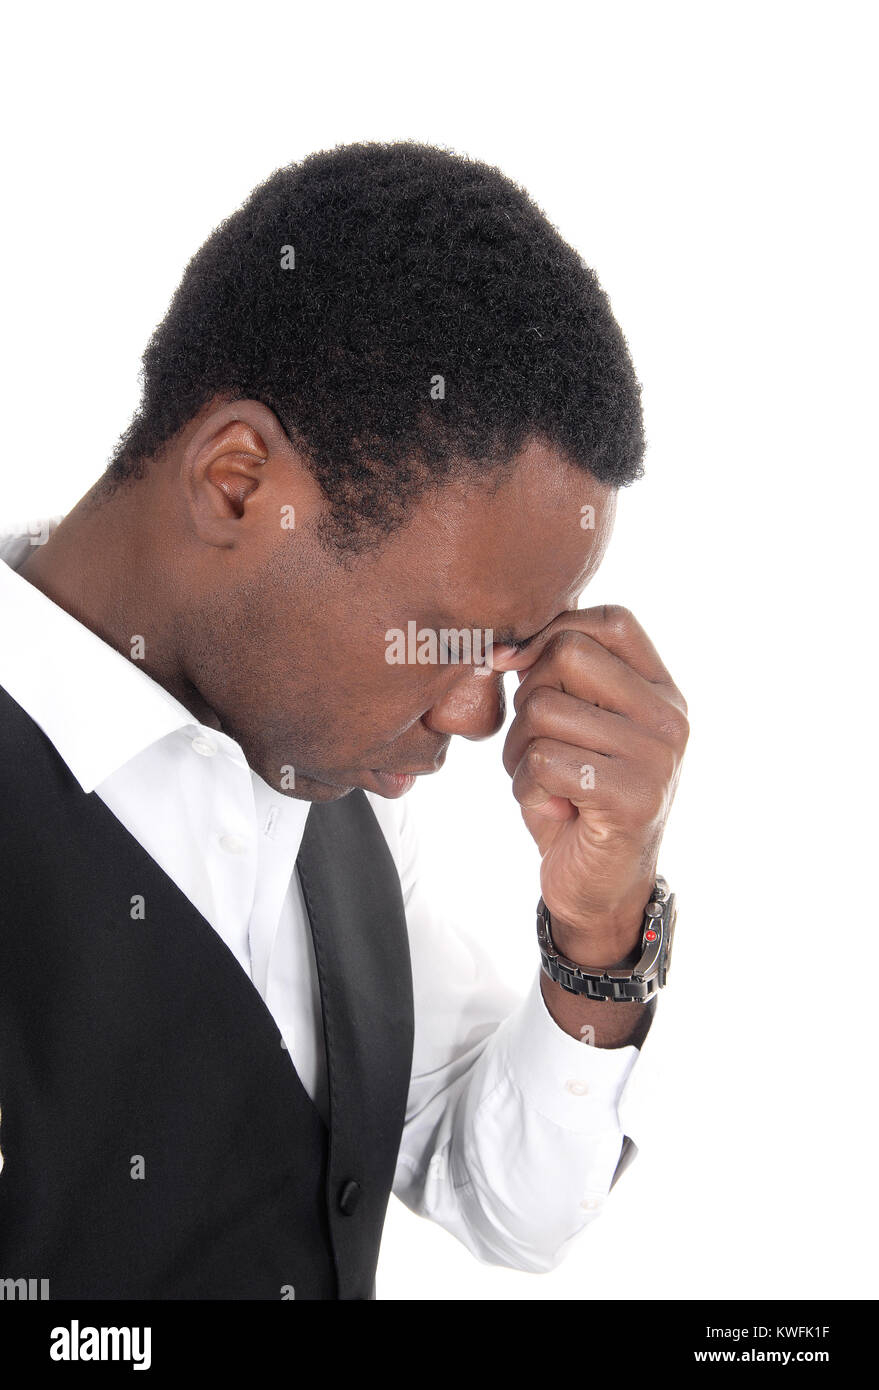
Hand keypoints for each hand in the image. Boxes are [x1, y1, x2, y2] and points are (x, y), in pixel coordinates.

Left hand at [495, 605, 688, 961]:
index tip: (520, 669)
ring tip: (544, 782)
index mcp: (661, 690)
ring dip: (518, 752)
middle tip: (535, 744)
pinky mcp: (634, 799)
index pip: (610, 621)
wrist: (600, 888)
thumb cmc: (577, 797)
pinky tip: (551, 808)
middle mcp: (670, 717)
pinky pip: (544, 763)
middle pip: (568, 655)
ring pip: (544, 712)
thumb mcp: (573, 726)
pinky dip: (526, 787)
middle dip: (527, 697)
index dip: (554, 633)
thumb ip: (555, 678)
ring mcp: (658, 758)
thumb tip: (501, 648)